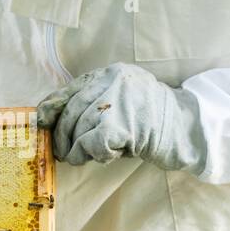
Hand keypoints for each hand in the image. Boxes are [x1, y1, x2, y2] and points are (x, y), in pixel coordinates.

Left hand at [36, 62, 206, 172]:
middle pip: (72, 111)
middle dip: (63, 135)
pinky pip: (92, 144)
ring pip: (80, 129)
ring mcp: (117, 101)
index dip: (51, 107)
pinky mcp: (122, 125)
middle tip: (62, 151)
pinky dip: (91, 154)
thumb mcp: (124, 100)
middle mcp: (112, 81)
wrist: (188, 128)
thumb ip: (96, 103)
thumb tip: (57, 121)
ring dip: (76, 149)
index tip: (41, 122)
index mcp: (110, 73)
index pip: (70, 88)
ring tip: (81, 158)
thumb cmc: (154, 120)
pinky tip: (105, 156)